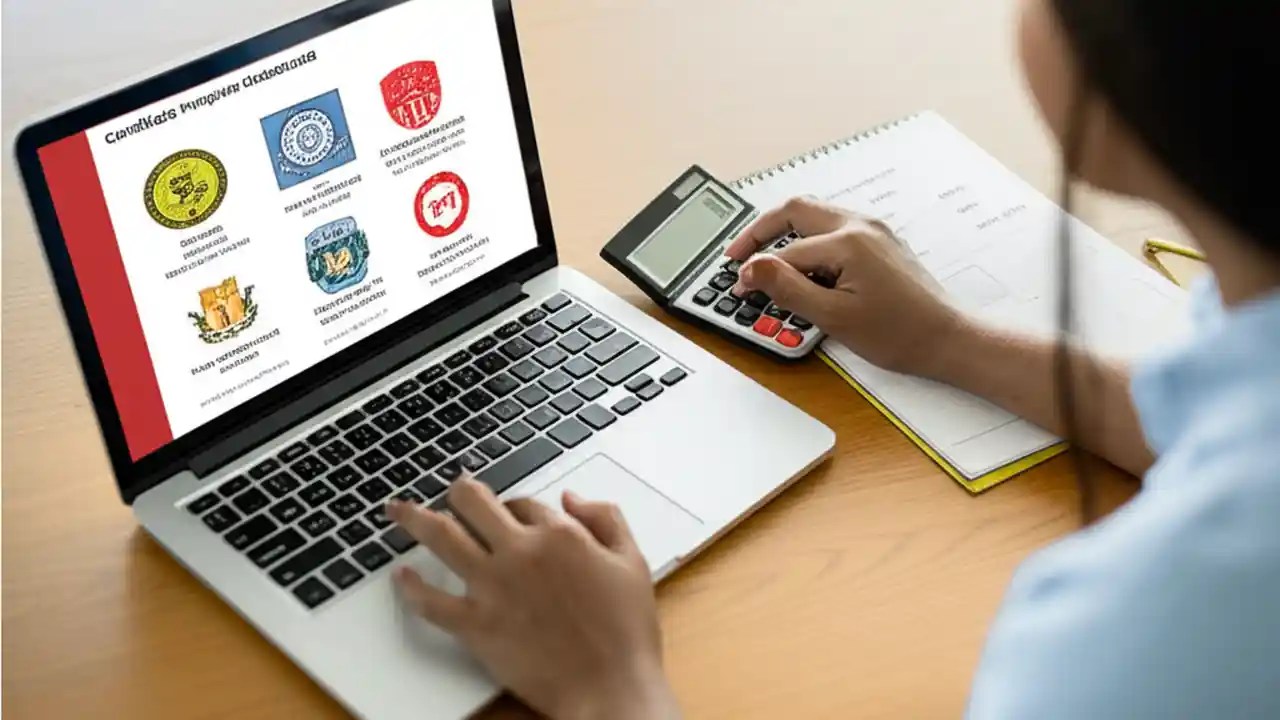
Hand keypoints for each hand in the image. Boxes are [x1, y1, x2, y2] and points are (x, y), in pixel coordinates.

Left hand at [386, 479, 680, 719]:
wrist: (609, 687)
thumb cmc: (625, 632)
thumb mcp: (632, 562)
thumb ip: (606, 520)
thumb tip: (573, 498)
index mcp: (560, 534)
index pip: (523, 502)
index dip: (516, 505)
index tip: (512, 513)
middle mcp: (520, 551)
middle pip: (473, 502)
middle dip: (458, 490)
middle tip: (451, 490)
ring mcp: (493, 587)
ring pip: (441, 537)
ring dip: (414, 518)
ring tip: (398, 510)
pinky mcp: (475, 624)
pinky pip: (430, 601)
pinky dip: (410, 587)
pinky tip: (401, 577)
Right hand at [726, 196, 964, 377]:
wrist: (947, 338)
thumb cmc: (900, 333)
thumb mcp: (833, 317)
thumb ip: (787, 288)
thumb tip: (752, 270)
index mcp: (847, 241)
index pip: (785, 250)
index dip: (757, 270)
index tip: (740, 288)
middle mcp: (860, 226)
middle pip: (796, 210)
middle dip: (761, 230)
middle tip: (737, 254)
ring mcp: (873, 231)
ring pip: (814, 215)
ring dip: (784, 232)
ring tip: (764, 258)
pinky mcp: (879, 242)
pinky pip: (833, 228)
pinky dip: (808, 240)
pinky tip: (800, 265)